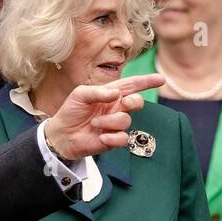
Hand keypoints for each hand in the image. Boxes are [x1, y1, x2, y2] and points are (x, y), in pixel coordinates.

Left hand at [42, 72, 165, 160]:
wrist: (61, 134)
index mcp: (110, 94)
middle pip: (137, 102)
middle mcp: (115, 108)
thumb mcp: (80, 94)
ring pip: (126, 121)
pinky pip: (123, 139)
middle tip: (123, 104)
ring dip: (111, 121)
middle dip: (134, 102)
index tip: (161, 79)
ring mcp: (114, 124)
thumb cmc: (70, 111)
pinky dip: (113, 138)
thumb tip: (116, 94)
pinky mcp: (112, 140)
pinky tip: (101, 137)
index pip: (132, 85)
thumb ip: (98, 91)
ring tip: (95, 123)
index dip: (147, 82)